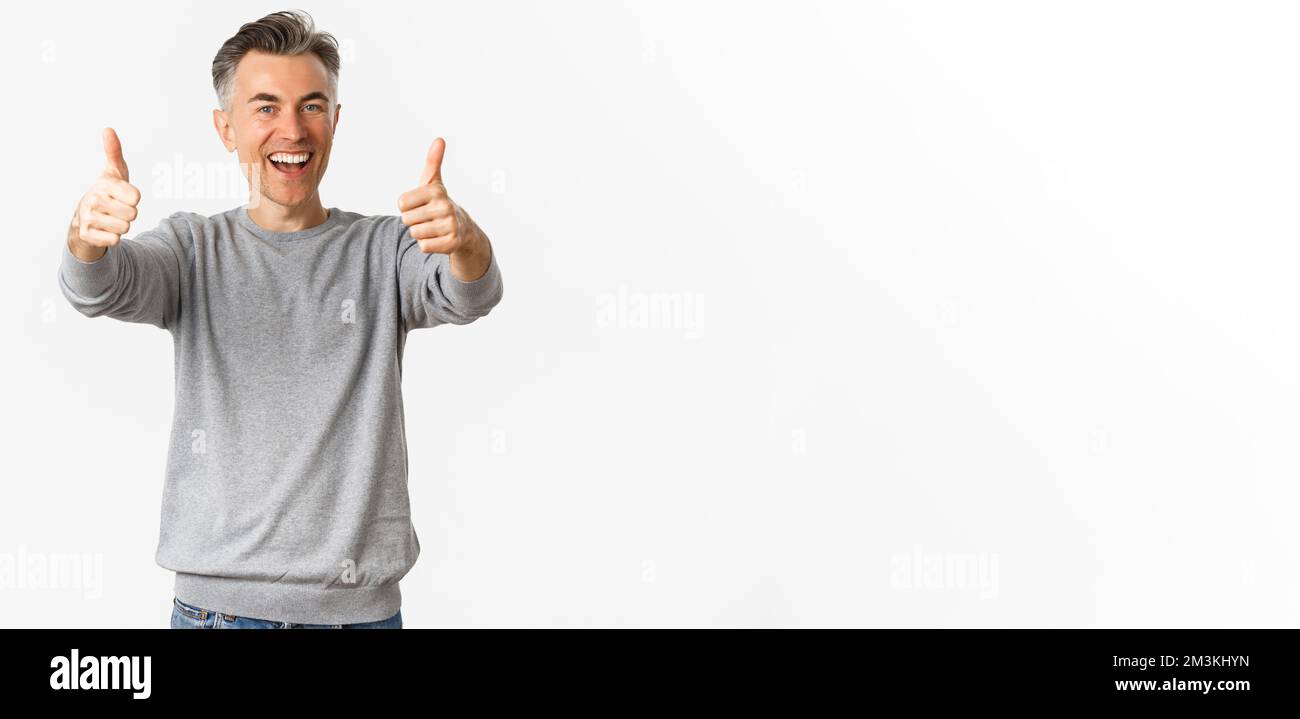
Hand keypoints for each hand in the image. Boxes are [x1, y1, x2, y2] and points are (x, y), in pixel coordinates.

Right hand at [68, 127, 140, 260]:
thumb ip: (114, 152)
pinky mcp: (86, 235)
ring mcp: (88, 218)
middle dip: (129, 214)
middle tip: (117, 209)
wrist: (84, 218)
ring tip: (110, 218)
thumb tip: (108, 129)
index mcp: (103, 184)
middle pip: (133, 214)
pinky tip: (104, 229)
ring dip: (122, 226)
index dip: (134, 199)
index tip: (123, 195)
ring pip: (125, 228)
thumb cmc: (106, 192)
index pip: (136, 197)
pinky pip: (115, 240)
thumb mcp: (114, 172)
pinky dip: (113, 238)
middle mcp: (93, 199)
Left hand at [397, 137, 471, 254]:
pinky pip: (423, 246)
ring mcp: (450, 226)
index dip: (407, 206)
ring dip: (420, 233)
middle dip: (413, 220)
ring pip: (415, 234)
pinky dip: (427, 244)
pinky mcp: (451, 243)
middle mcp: (445, 207)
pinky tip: (438, 238)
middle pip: (407, 220)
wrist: (462, 227)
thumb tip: (439, 139)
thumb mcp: (433, 181)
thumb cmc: (439, 202)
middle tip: (427, 217)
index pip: (401, 203)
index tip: (420, 204)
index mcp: (436, 191)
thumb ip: (433, 161)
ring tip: (432, 227)